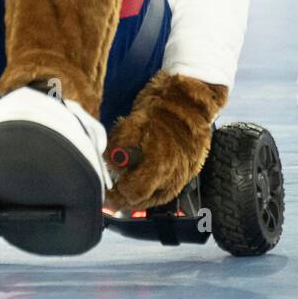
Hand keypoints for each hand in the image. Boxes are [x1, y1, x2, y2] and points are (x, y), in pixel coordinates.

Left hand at [104, 72, 227, 209]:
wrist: (193, 97)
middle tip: (110, 201)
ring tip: (123, 197)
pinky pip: (170, 190)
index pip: (135, 191)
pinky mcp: (189, 169)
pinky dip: (154, 193)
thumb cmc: (162, 104)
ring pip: (158, 198)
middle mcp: (174, 173)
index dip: (117, 197)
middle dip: (126, 201)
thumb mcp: (137, 117)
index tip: (103, 197)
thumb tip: (112, 163)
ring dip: (139, 200)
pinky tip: (143, 189)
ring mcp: (184, 173)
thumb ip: (123, 142)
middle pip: (146, 199)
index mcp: (160, 161)